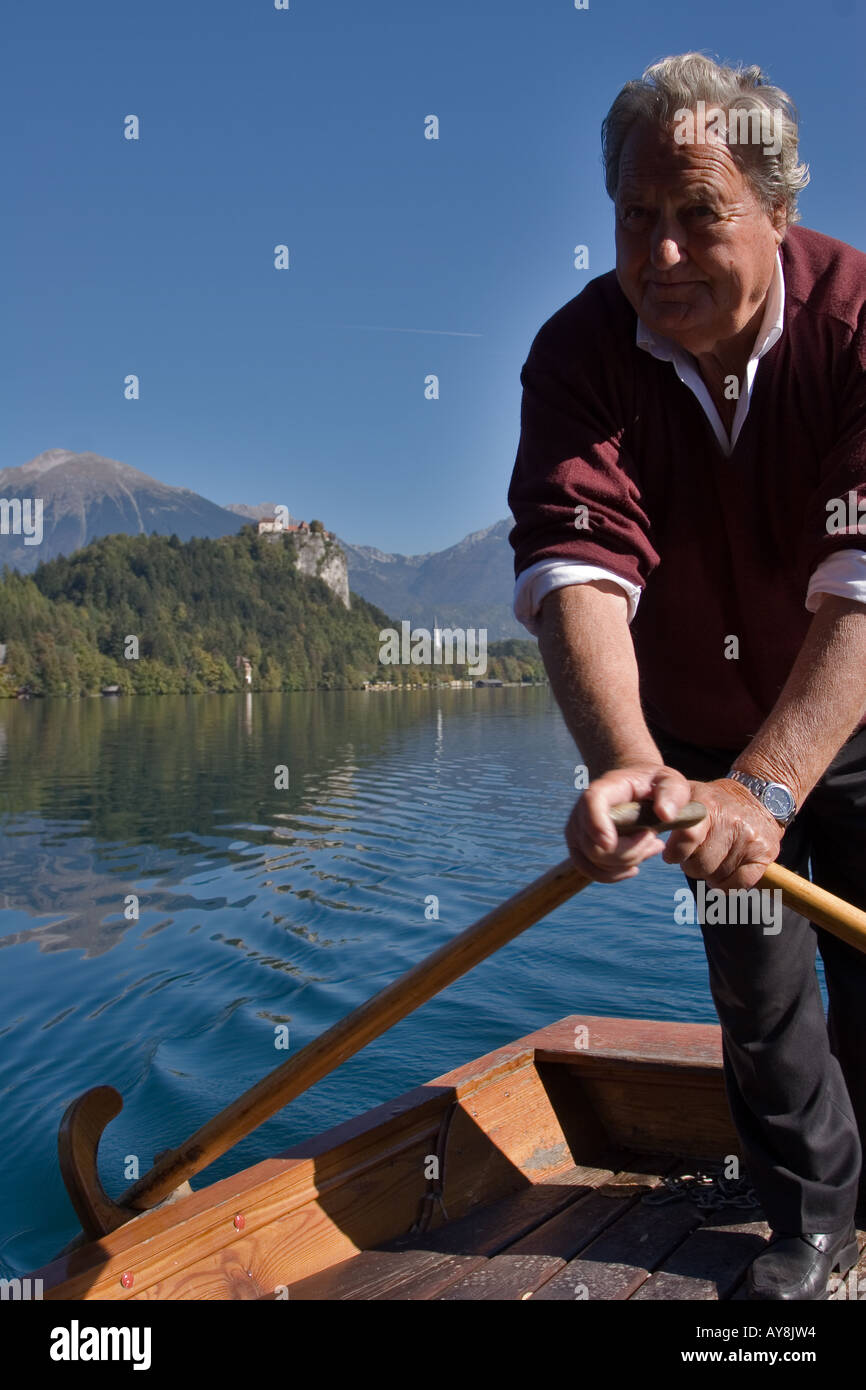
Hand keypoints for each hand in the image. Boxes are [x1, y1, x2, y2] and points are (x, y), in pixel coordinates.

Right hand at [565, 763, 693, 883]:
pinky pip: (591, 871)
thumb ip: (672, 794)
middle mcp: (583, 809)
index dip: (596, 824)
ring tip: (651, 847)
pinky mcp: (579, 847)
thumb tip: (665, 815)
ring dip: (627, 862)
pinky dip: (615, 874)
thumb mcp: (671, 783)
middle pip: (595, 845)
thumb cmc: (655, 785)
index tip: (610, 843)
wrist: (637, 788)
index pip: (592, 801)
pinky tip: (634, 865)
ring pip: (594, 861)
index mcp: (607, 788)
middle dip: (630, 851)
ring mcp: (577, 830)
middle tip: (655, 839)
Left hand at [662, 778, 782, 888]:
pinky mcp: (766, 853)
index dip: (676, 852)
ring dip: (710, 873)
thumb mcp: (689, 793)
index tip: (671, 854)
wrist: (760, 795)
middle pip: (699, 866)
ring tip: (714, 854)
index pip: (688, 836)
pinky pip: (739, 885)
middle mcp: (732, 821)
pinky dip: (728, 884)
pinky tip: (726, 868)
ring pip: (716, 878)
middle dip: (691, 864)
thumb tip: (642, 828)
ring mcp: (750, 838)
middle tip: (697, 852)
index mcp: (708, 806)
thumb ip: (665, 808)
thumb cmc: (712, 800)